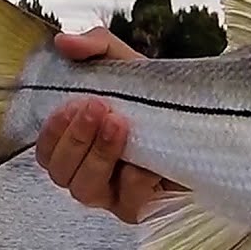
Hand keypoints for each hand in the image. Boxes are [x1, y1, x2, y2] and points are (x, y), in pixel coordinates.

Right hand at [34, 27, 178, 223]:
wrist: (205, 115)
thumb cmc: (155, 95)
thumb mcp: (125, 63)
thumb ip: (95, 47)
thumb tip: (65, 41)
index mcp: (77, 144)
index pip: (45, 151)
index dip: (50, 133)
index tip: (71, 104)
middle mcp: (89, 173)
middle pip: (61, 173)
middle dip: (76, 139)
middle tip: (98, 107)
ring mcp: (114, 194)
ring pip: (86, 190)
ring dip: (99, 155)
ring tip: (121, 123)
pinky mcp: (141, 207)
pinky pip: (128, 202)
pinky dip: (135, 179)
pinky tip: (148, 159)